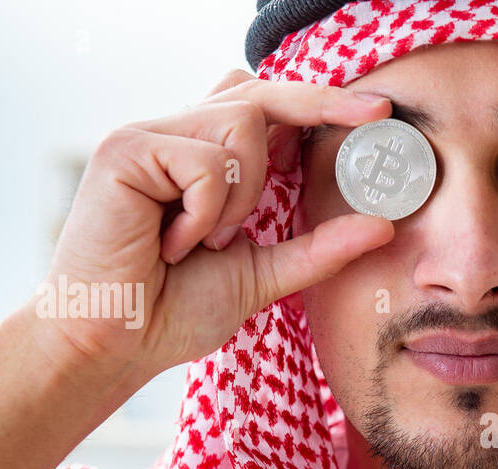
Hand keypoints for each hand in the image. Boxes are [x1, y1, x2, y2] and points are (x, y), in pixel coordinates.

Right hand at [33, 70, 396, 387]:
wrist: (115, 344)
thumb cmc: (171, 313)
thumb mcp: (262, 276)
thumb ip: (317, 249)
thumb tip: (382, 225)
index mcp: (206, 163)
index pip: (263, 107)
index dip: (316, 101)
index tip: (375, 111)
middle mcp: (176, 139)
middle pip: (258, 94)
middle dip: (320, 102)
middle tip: (375, 112)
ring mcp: (147, 138)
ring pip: (242, 125)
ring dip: (245, 197)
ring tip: (206, 244)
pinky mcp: (124, 150)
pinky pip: (207, 163)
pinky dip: (207, 213)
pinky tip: (173, 245)